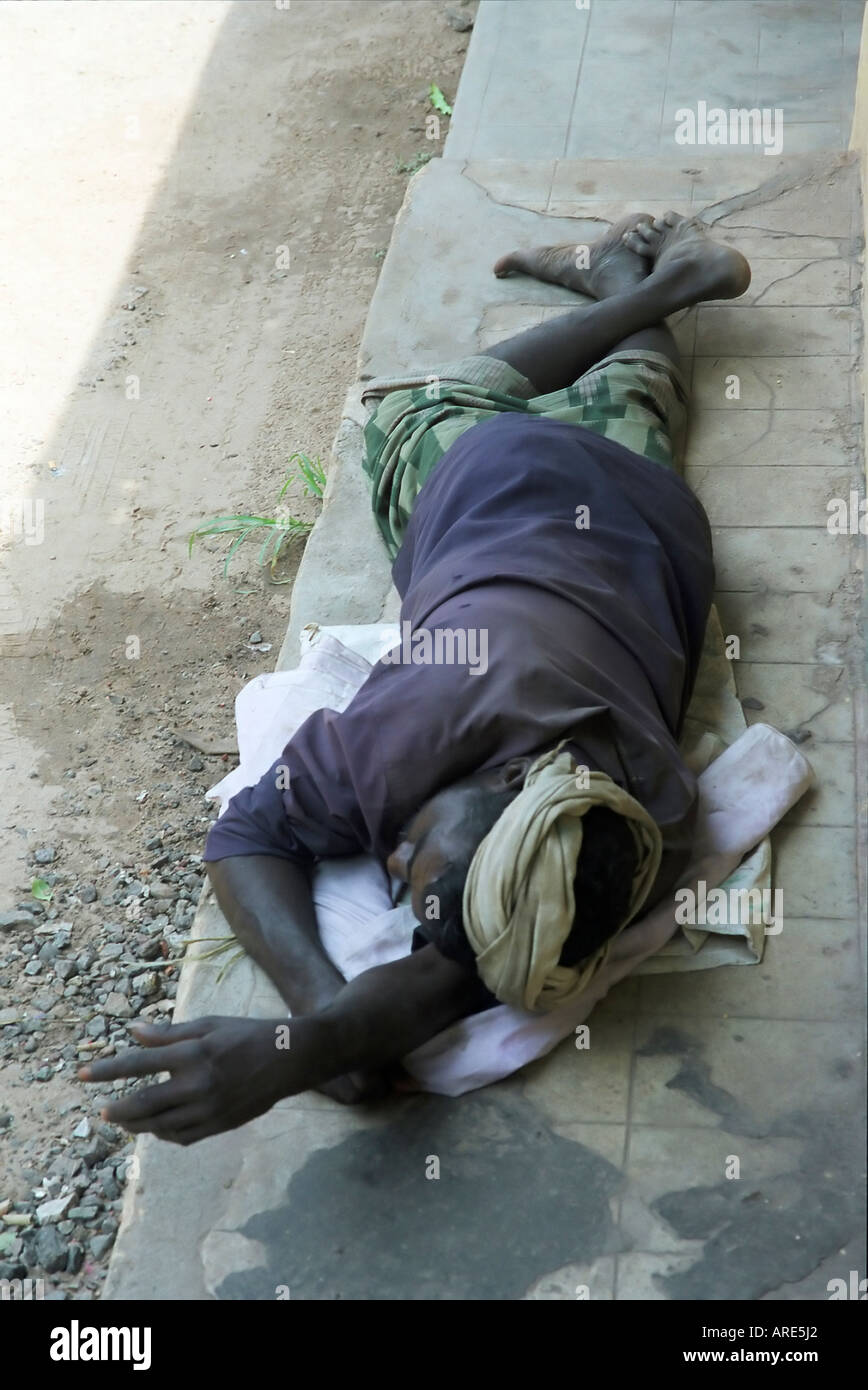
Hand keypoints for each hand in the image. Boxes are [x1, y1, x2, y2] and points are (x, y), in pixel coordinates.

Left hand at [78, 1016, 295, 1145]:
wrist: (291, 1059)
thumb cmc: (248, 1034)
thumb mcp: (209, 1024)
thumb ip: (170, 1033)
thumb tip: (133, 1031)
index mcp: (193, 1054)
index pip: (138, 1063)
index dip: (107, 1070)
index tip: (83, 1074)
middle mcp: (198, 1084)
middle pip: (143, 1103)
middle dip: (117, 1110)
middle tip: (102, 1112)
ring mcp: (209, 1109)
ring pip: (160, 1125)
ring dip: (137, 1125)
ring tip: (125, 1121)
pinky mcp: (219, 1125)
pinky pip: (182, 1137)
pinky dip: (164, 1134)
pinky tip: (157, 1127)